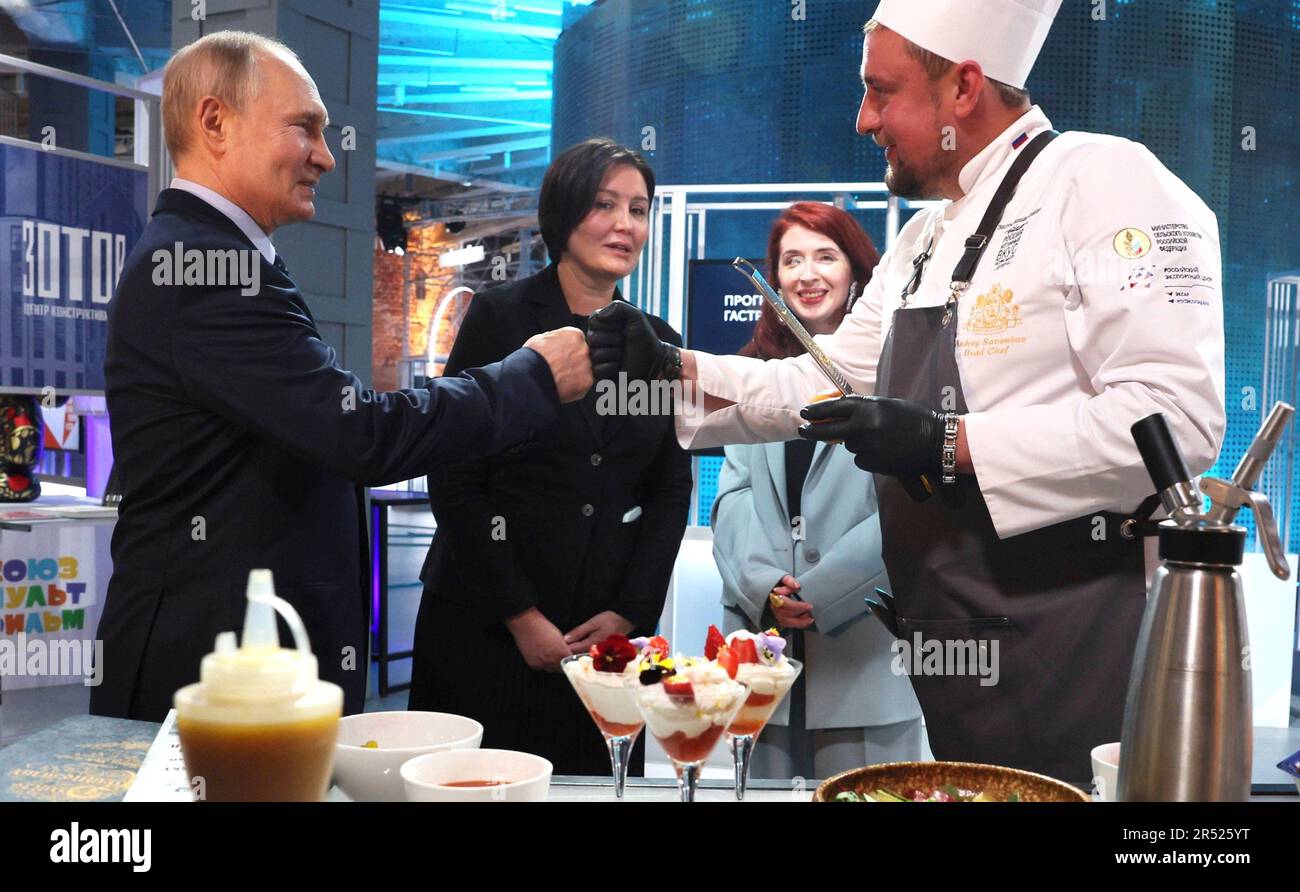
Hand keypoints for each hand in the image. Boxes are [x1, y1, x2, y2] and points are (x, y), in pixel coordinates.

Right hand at [505, 608, 571, 671]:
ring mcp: (542, 664)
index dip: (569, 660)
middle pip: (561, 668)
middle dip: (561, 663)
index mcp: (561, 653)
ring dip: (552, 664)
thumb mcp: (559, 636)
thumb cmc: (543, 626)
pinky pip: (541, 667)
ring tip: (549, 655)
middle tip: (559, 656)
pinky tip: (541, 655)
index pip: (570, 663)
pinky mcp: (533, 664)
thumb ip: (564, 648)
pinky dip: (542, 663)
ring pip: (551, 669)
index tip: (568, 658)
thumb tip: (566, 653)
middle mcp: (552, 661)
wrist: (526, 624)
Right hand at [524, 326, 591, 403]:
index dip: (569, 348)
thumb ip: (555, 338)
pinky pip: (584, 384)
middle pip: (583, 355)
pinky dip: (576, 386)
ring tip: (560, 377)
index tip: (563, 354)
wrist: (531, 378)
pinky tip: (563, 385)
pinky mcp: (586, 382)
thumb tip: (556, 340)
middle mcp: (583, 349)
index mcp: (574, 335)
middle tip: (561, 367)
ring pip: (585, 369)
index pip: (577, 340)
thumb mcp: (540, 339)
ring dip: (576, 373)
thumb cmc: (532, 359)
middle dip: (574, 360)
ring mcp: (586, 366)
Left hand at [563, 610, 634, 653]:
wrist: (625, 622)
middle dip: (567, 651)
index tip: (556, 644)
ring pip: (581, 657)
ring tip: (569, 645)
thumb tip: (564, 640)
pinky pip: (587, 656)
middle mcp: (596, 654)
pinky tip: (579, 647)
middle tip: (559, 645)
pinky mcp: (601, 655)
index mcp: (592, 645)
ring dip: (574, 652)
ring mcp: (599, 656)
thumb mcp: (592, 623)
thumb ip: (578, 632)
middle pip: (576, 656)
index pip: (572, 651)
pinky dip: (581, 652)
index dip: (562, 648)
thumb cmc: (609, 620)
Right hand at [586, 301, 674, 381]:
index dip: (612, 324)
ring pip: (596, 354)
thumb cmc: (644, 339)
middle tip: (625, 343)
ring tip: (624, 354)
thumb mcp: (635, 317)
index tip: (624, 328)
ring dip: (616, 354)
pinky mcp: (597, 372)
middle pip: (594, 339)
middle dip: (615, 340)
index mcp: (600, 324)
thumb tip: (599, 316)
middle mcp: (594, 339)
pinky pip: (598, 369)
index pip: (594, 320)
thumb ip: (618, 307)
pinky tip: (619, 366)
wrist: (654, 362)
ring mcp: (595, 356)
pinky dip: (613, 367)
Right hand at [768, 575, 813, 628]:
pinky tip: (806, 621)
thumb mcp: (784, 578)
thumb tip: (796, 586)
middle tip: (811, 610)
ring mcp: (775, 613)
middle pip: (786, 614)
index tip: (809, 605)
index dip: (798, 606)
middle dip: (800, 614)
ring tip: (810, 618)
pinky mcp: (779, 618)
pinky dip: (797, 624)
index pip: (785, 604)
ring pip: (786, 622)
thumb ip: (789, 580)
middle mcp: (773, 606)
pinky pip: (788, 625)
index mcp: (774, 596)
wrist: (774, 588)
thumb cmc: (780, 584)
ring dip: (799, 622)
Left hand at [798, 395, 945, 475]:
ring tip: (878, 440)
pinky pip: (860, 459)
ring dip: (855, 442)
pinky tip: (883, 452)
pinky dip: (866, 456)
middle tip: (802, 430)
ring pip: (848, 445)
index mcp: (869, 407)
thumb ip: (865, 408)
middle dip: (812, 430)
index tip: (804, 412)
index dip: (817, 411)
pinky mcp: (872, 462)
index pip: (835, 407)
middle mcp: (864, 425)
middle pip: (829, 430)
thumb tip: (840, 411)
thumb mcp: (888, 405)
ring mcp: (867, 445)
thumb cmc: (914, 420)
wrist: (935, 443)